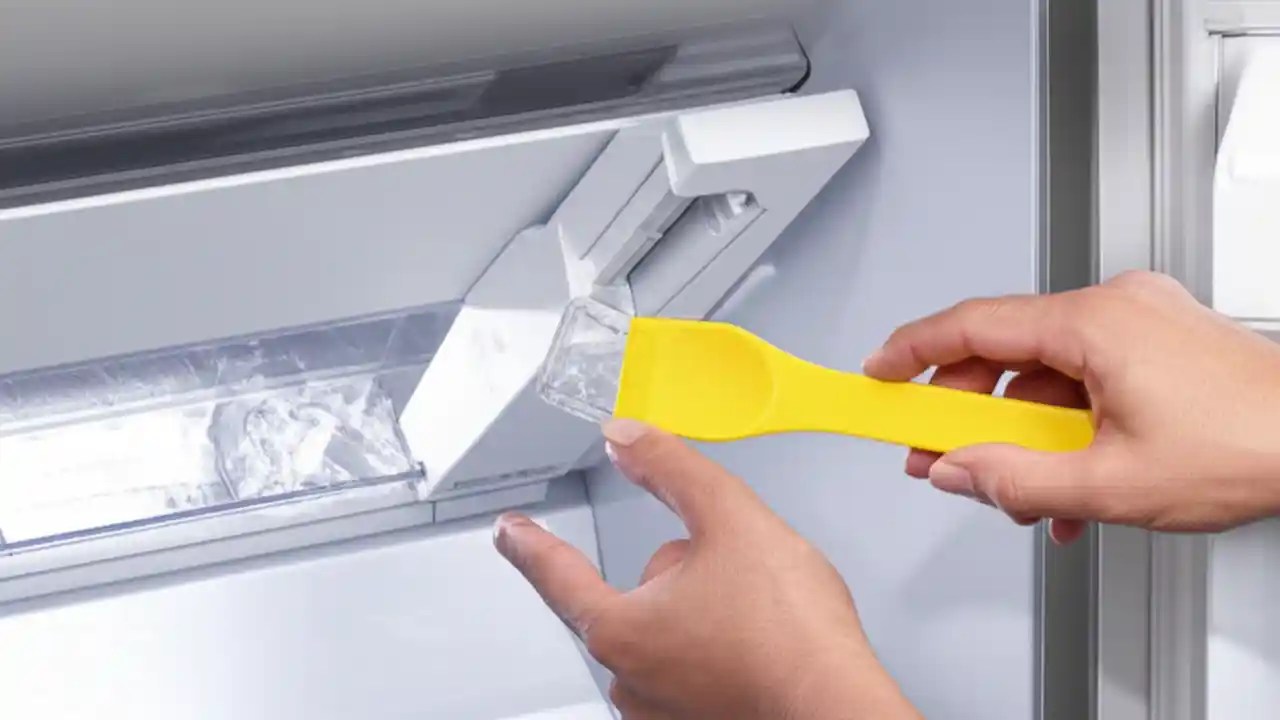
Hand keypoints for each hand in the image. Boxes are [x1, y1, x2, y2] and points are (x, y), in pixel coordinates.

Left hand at [494, 420, 918, 719]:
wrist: (842, 710)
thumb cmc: (793, 636)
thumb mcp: (731, 519)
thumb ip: (672, 470)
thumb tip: (627, 440)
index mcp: (622, 630)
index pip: (557, 575)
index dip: (531, 545)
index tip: (510, 534)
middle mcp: (631, 682)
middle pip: (637, 598)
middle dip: (680, 577)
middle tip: (739, 578)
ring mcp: (662, 715)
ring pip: (669, 634)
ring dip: (703, 616)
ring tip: (761, 620)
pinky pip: (693, 671)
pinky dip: (719, 655)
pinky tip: (760, 650)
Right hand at [864, 271, 1279, 543]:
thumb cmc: (1253, 446)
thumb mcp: (1113, 485)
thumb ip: (1017, 480)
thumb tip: (957, 471)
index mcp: (1096, 324)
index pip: (973, 324)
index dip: (912, 350)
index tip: (877, 374)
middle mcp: (1116, 307)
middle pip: (1005, 350)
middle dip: (969, 413)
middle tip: (942, 457)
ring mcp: (1140, 320)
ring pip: (1047, 371)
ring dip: (1024, 433)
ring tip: (1023, 492)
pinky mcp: (1159, 340)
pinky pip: (1086, 375)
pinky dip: (1065, 424)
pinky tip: (1069, 481)